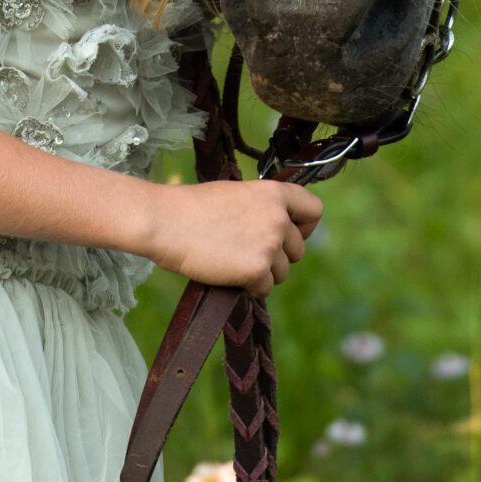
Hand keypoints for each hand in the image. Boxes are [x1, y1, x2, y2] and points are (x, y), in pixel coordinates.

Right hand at [144, 179, 323, 296]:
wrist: (166, 222)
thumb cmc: (193, 207)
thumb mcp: (237, 194)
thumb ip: (263, 208)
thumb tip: (279, 229)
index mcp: (275, 193)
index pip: (314, 211)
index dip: (303, 227)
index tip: (287, 235)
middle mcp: (279, 218)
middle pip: (298, 250)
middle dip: (277, 257)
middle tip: (248, 253)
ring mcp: (269, 245)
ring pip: (282, 272)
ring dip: (263, 274)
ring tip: (233, 262)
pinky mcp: (256, 270)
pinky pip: (265, 289)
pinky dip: (249, 288)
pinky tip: (228, 275)